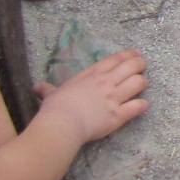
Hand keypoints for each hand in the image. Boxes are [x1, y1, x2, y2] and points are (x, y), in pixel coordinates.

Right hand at [34, 50, 148, 143]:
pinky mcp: (118, 115)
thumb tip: (36, 87)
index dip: (129, 55)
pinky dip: (142, 105)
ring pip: (139, 83)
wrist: (61, 124)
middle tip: (142, 69)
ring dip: (143, 84)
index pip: (116, 59)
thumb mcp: (51, 94)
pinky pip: (138, 106)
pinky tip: (142, 105)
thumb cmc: (55, 107)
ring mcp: (114, 98)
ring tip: (142, 86)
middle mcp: (106, 83)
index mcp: (92, 74)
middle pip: (133, 66)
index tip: (136, 55)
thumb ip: (47, 89)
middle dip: (141, 65)